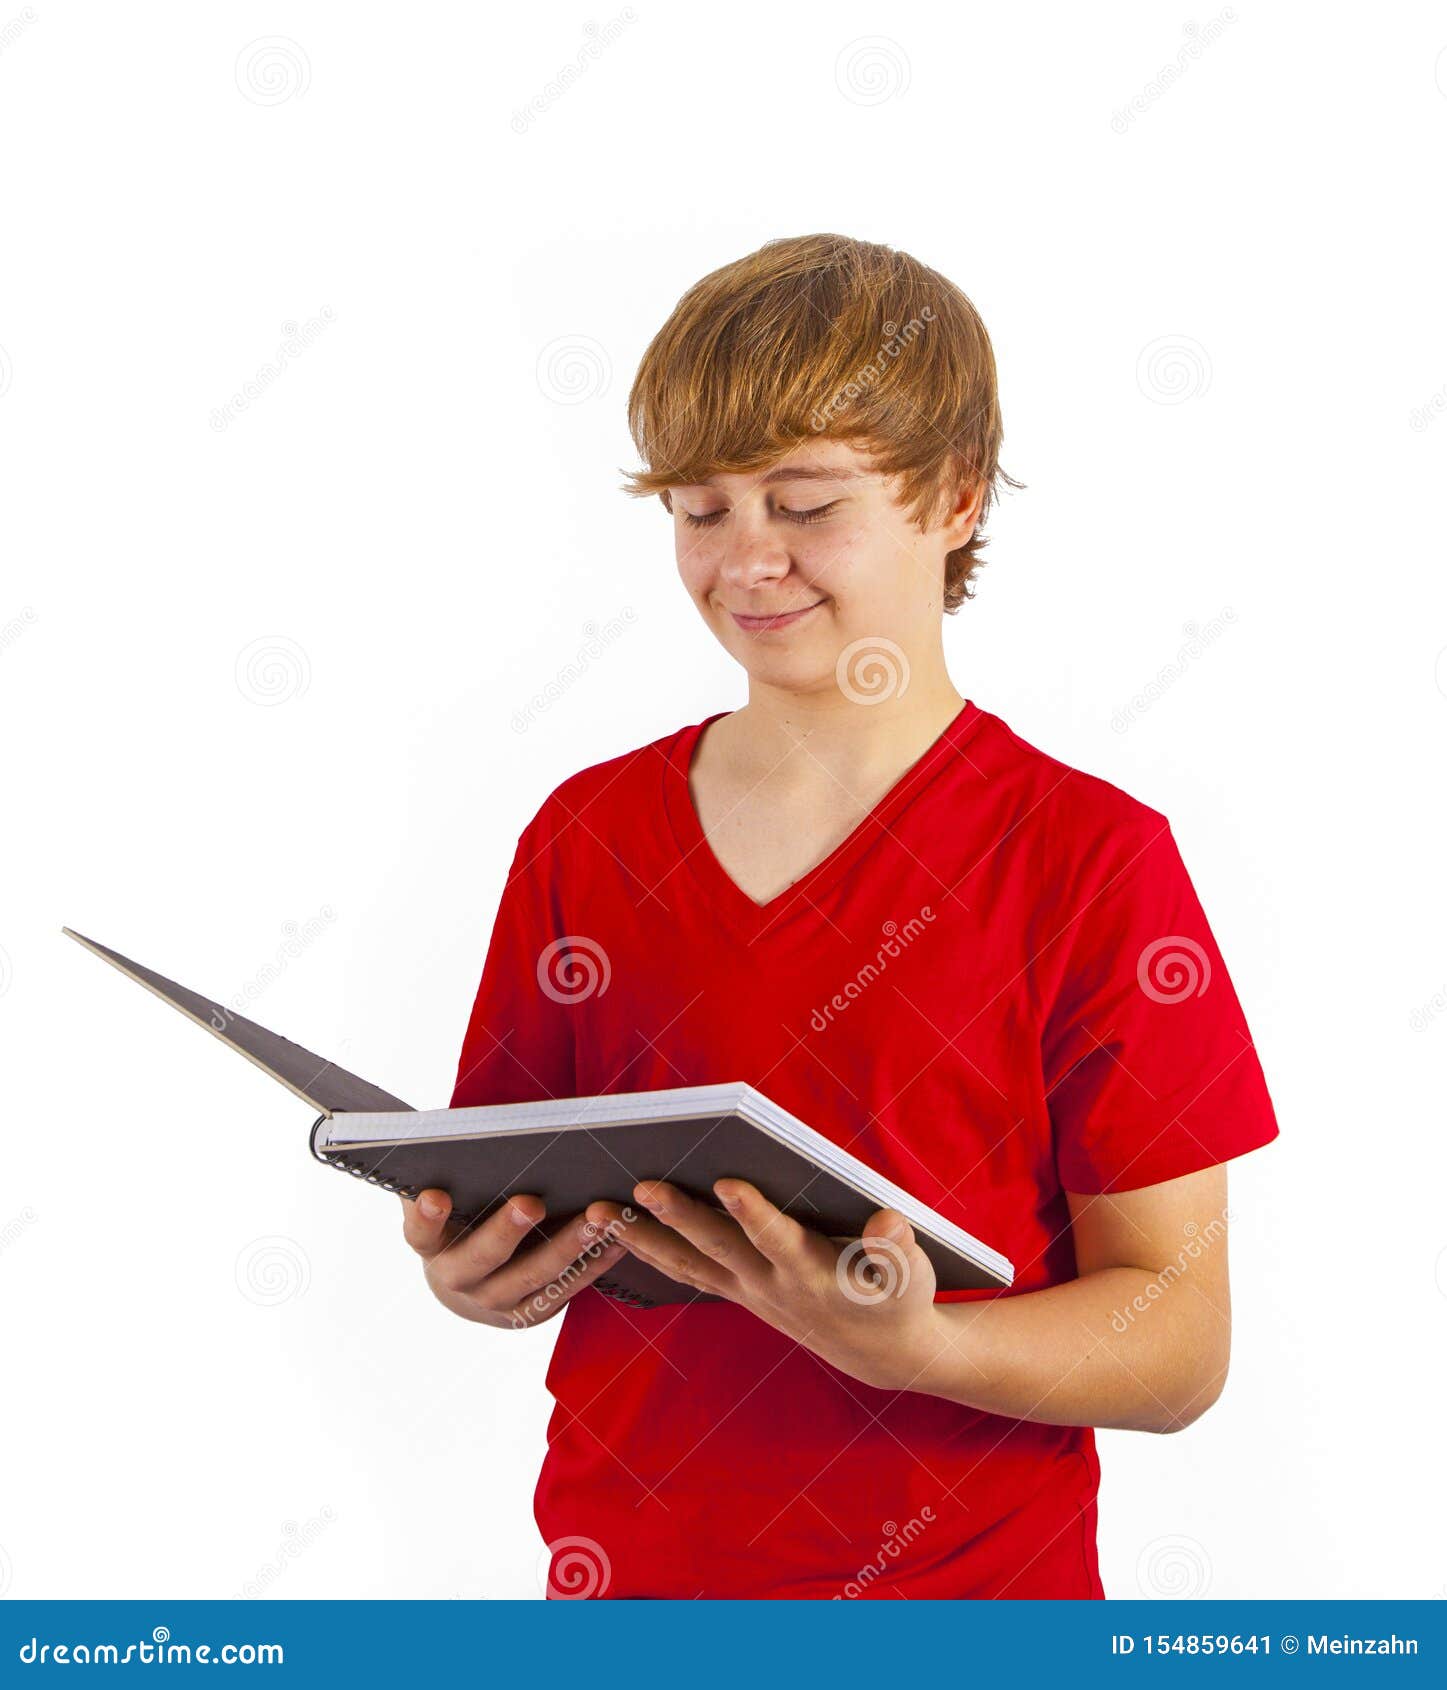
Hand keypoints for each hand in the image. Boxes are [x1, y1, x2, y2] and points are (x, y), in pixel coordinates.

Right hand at [401, 1188, 627, 1329]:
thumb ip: (447, 1168)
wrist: (468, 1281)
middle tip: (531, 1203)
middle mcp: (457, 1278)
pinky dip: (591, 1267)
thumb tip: (444, 1129)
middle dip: (506, 1231)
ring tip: (595, 1220)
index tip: (436, 1194)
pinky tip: (615, 1242)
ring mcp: (493, 1301)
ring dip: (566, 1247)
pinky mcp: (528, 1313)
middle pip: (480, 1257)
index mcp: (432, 1245)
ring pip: (531, 1276)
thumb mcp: (450, 1194)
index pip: (420, 1232)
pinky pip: (562, 1292)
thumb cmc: (463, 1215)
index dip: (426, 1216)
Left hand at [585, 1179, 947, 1392]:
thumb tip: (887, 1222)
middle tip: (641, 1186)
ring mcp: (748, 1290)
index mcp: (814, 1273)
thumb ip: (898, 1247)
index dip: (754, 1214)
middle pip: (716, 1247)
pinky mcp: (736, 1290)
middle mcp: (771, 1284)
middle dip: (678, 1217)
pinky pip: (685, 1270)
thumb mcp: (913, 1275)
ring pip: (686, 1262)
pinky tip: (614, 1228)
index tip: (729, 1183)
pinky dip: (648, 1250)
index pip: (778, 1240)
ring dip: (641, 1238)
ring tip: (598, 1212)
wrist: (881, 1352)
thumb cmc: (900, 1298)